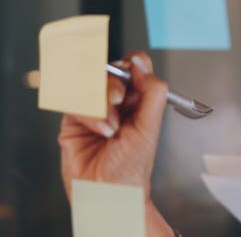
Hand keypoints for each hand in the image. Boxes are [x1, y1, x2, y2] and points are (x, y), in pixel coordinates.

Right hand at [58, 51, 172, 235]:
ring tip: (112, 126)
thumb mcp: (149, 126)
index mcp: (139, 100)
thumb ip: (151, 92)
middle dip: (113, 84)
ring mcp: (94, 109)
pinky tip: (100, 130)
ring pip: (89, 84)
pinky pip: (73, 101)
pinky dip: (87, 114)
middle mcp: (117, 102)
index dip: (133, 63)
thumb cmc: (132, 168)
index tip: (133, 65)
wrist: (108, 193)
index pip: (135, 68)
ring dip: (101, 103)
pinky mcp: (73, 119)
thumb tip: (142, 63)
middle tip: (120, 99)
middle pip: (108, 71)